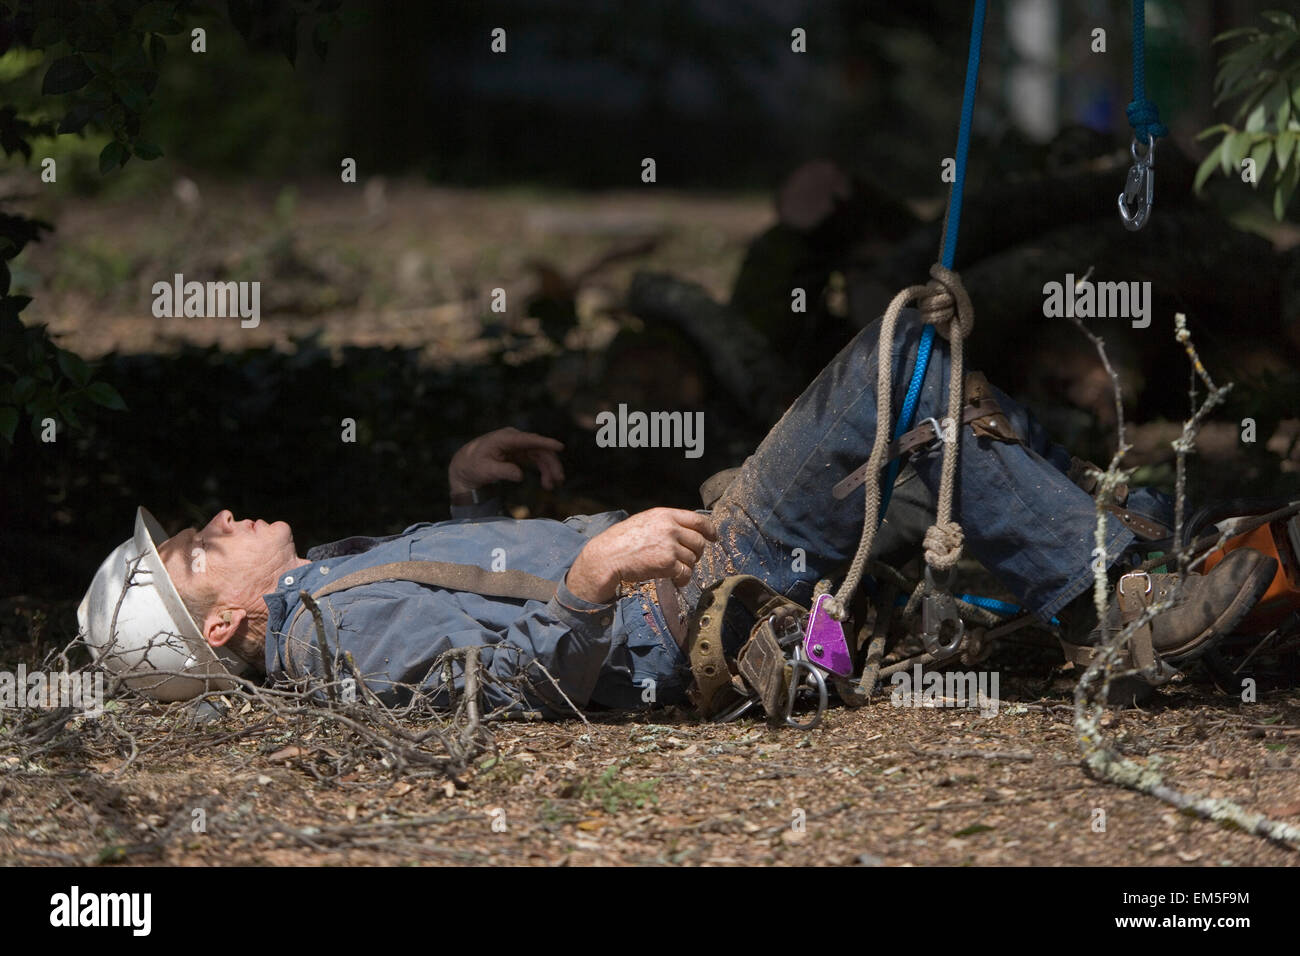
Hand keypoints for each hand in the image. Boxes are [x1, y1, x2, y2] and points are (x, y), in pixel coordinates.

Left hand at [448, 427, 564, 495]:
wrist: (465, 467)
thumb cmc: (473, 466)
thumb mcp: (485, 470)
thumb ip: (503, 471)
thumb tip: (520, 475)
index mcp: (505, 438)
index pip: (529, 439)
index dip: (545, 443)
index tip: (560, 447)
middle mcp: (514, 438)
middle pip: (539, 448)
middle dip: (551, 463)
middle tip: (558, 480)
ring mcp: (518, 445)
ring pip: (540, 454)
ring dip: (549, 469)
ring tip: (552, 486)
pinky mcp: (519, 452)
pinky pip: (536, 459)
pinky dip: (543, 470)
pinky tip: (547, 482)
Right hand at [565, 508, 717, 603]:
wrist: (608, 556)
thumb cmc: (622, 540)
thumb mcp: (644, 521)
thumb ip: (665, 523)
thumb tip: (683, 531)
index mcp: (665, 515)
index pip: (698, 520)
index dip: (709, 530)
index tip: (713, 537)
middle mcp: (670, 528)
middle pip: (699, 541)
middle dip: (697, 552)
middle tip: (688, 559)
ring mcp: (670, 546)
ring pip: (692, 559)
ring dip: (687, 567)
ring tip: (675, 570)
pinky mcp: (668, 564)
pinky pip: (686, 573)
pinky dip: (683, 579)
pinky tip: (676, 581)